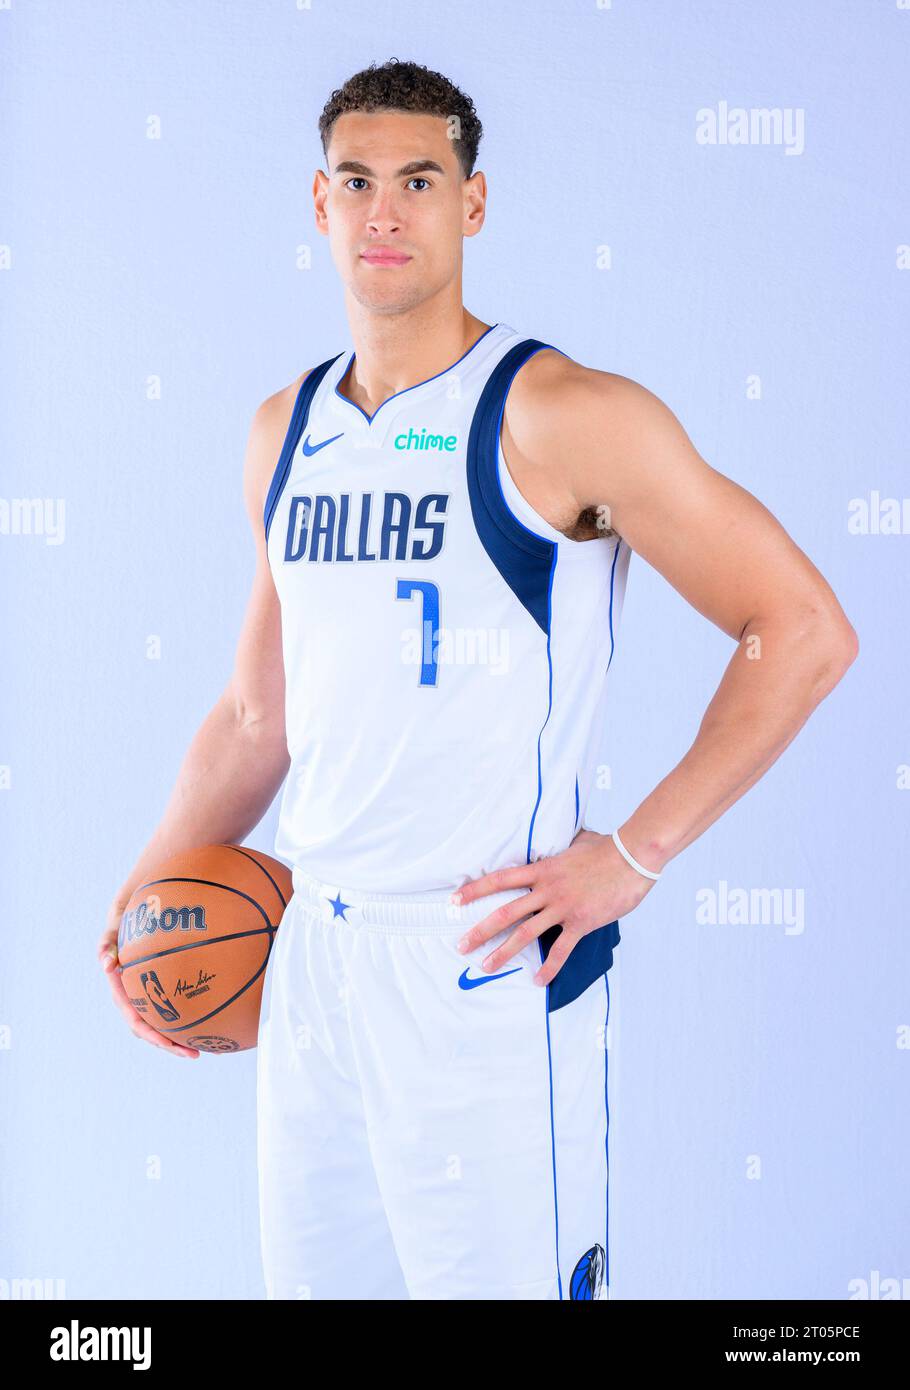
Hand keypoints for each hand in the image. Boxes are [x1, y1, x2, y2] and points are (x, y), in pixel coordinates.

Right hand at [98, 895, 200, 1058]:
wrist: (128, 926)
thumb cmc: (121, 930)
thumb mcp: (111, 934)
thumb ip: (106, 945)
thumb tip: (106, 963)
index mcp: (123, 996)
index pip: (137, 1022)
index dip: (153, 1035)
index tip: (168, 1044)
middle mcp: (136, 1004)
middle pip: (154, 1033)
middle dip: (173, 1046)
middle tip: (195, 1054)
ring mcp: (149, 1002)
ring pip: (166, 1028)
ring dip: (185, 1041)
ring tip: (211, 1050)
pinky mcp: (161, 996)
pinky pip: (177, 1012)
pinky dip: (193, 1021)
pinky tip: (215, 1026)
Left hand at [452, 827, 657, 986]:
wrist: (632, 857)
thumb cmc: (608, 848)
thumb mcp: (577, 842)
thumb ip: (563, 847)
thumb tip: (564, 842)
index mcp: (543, 869)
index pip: (501, 879)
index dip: (475, 890)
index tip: (455, 900)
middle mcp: (547, 889)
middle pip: (505, 912)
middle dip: (480, 930)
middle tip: (461, 945)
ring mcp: (563, 907)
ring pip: (525, 934)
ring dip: (503, 953)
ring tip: (486, 967)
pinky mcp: (581, 923)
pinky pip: (560, 950)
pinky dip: (548, 968)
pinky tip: (537, 981)